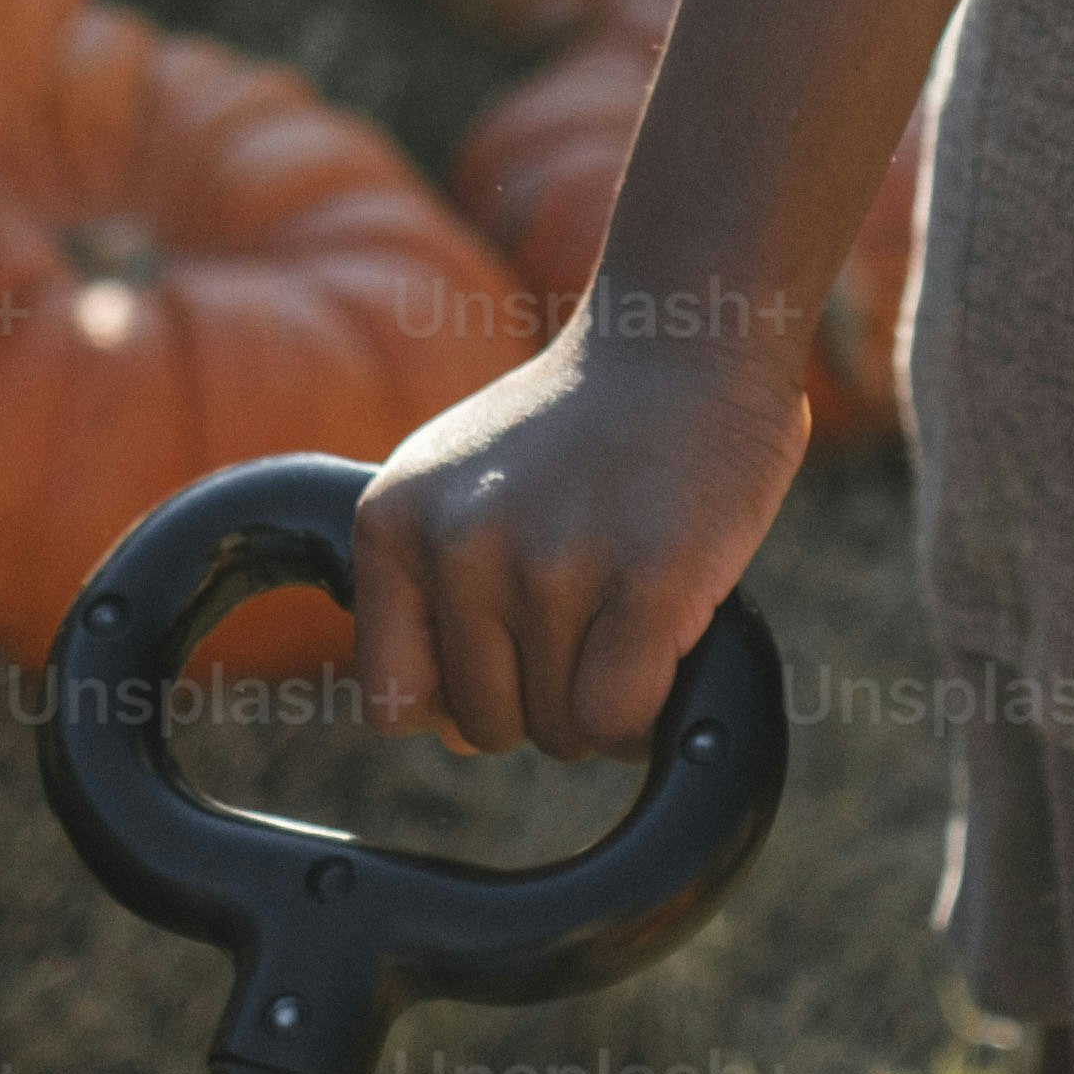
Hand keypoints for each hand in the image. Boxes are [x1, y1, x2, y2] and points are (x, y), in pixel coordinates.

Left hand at [347, 322, 812, 762]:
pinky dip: (648, 711)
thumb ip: (437, 597)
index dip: (457, 697)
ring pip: (561, 732)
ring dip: (604, 699)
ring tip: (628, 605)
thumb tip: (447, 733)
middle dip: (543, 696)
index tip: (509, 650)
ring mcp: (548, 564)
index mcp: (394, 522)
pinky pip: (619, 720)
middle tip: (590, 612)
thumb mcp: (464, 484)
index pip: (390, 699)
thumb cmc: (580, 429)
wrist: (683, 339)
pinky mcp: (644, 582)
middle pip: (485, 727)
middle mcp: (457, 545)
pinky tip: (664, 642)